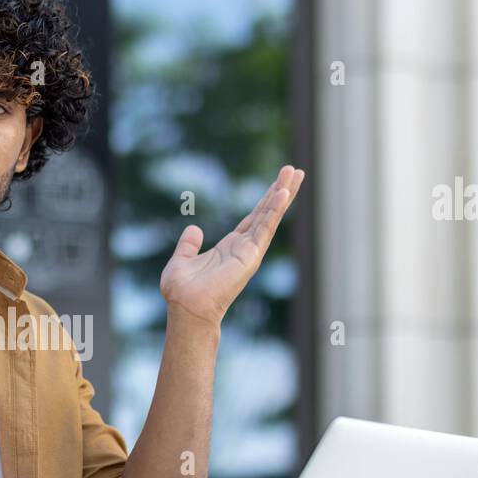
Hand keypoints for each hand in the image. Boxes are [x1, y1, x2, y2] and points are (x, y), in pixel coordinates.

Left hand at [159, 164, 304, 325]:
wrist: (186, 308)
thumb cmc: (182, 292)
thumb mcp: (181, 261)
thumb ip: (188, 245)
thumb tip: (194, 228)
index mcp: (230, 247)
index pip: (252, 218)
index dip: (264, 200)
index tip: (278, 183)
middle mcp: (244, 248)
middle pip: (266, 213)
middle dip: (280, 191)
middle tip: (294, 170)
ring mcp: (250, 251)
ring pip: (270, 216)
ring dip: (283, 194)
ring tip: (296, 173)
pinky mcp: (251, 255)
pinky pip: (265, 227)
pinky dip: (275, 210)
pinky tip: (284, 193)